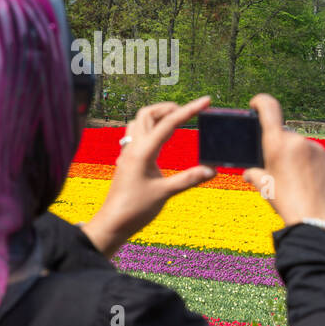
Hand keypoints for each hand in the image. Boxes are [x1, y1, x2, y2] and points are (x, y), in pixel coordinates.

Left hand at [81, 97, 216, 257]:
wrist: (112, 224)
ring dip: (157, 115)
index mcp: (143, 152)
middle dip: (169, 108)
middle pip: (148, 113)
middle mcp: (133, 148)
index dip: (189, 110)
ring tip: (176, 119)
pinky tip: (159, 137)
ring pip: (139, 121)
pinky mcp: (127, 161)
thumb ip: (188, 179)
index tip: (206, 101)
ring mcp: (128, 153)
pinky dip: (149, 127)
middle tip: (189, 111)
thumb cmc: (134, 210)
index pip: (169, 124)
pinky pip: (135, 134)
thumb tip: (212, 169)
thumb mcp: (165, 194)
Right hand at [242, 94, 324, 228]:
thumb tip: (250, 172)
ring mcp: (317, 149)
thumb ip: (254, 173)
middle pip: (285, 134)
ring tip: (296, 179)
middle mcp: (298, 141)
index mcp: (278, 143)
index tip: (256, 104)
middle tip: (278, 165)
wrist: (315, 219)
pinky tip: (309, 181)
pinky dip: (311, 164)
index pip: (269, 107)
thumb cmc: (286, 203)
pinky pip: (316, 156)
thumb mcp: (264, 187)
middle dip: (280, 145)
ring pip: (301, 146)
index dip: (260, 102)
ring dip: (297, 156)